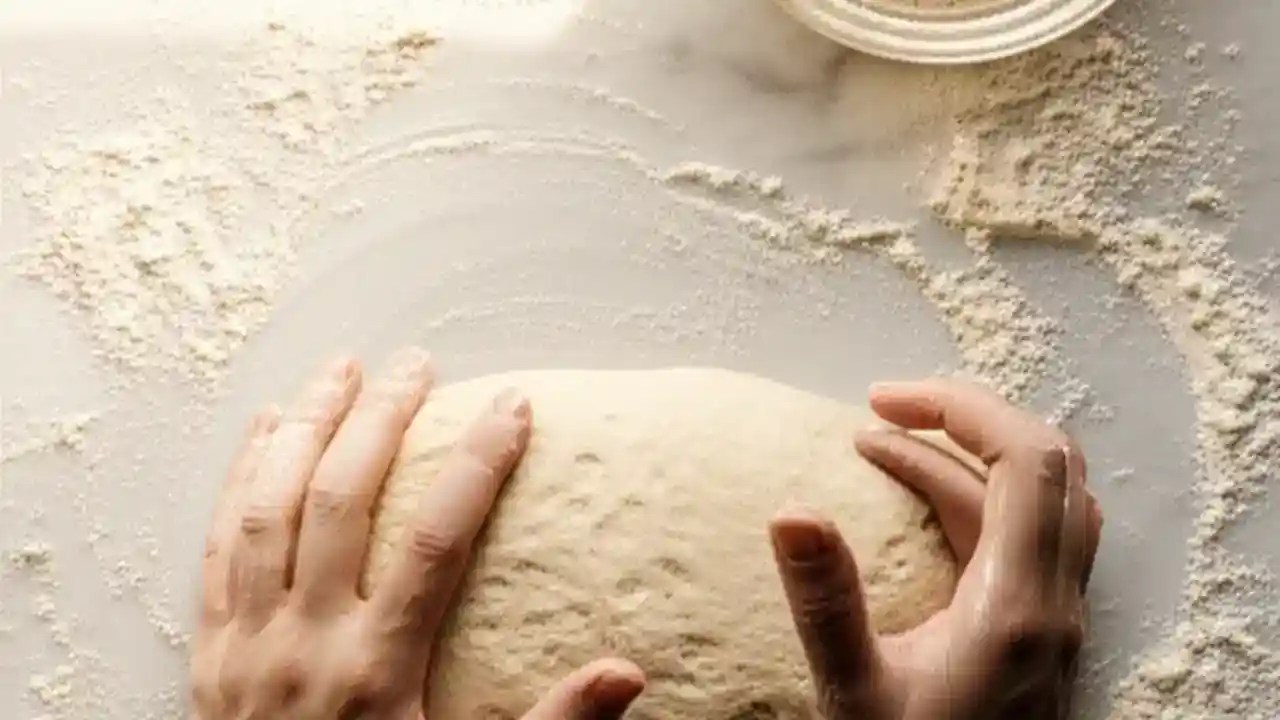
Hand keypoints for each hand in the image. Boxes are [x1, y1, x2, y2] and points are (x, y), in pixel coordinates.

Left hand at [190, 349, 644, 719]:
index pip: (436, 542)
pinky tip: (267, 430)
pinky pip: (218, 545)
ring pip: (270, 506)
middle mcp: (307, 642)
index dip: (478, 464)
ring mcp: (249, 640)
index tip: (513, 407)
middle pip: (341, 500)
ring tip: (340, 370)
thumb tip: (627, 675)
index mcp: (379, 669)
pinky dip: (241, 477)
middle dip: (381, 419)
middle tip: (417, 364)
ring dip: (307, 428)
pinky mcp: (211, 648)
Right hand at [769, 378, 1101, 719]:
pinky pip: (1028, 536)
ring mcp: (1056, 619)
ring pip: (1042, 499)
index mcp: (1018, 606)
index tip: (880, 402)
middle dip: (966, 419)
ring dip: (969, 460)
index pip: (1026, 458)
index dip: (959, 407)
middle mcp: (1055, 603)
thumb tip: (791, 512)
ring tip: (884, 451)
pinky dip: (977, 501)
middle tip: (882, 413)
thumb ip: (827, 603)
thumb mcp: (854, 696)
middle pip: (1048, 464)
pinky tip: (914, 512)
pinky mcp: (1040, 635)